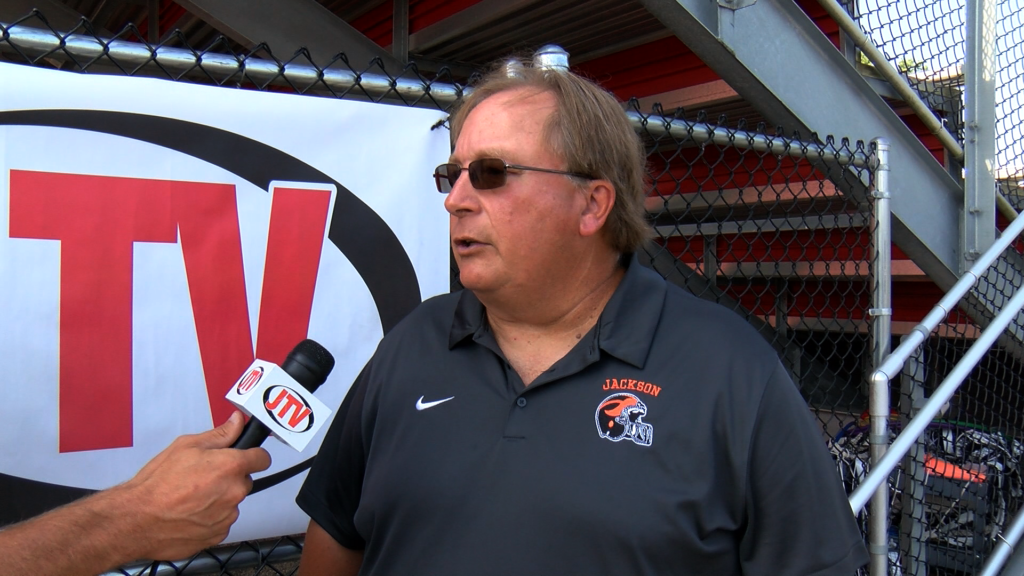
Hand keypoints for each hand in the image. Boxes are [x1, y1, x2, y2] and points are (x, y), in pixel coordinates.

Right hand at [106, 411, 271, 560]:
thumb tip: (238, 422)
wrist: (137, 519)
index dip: (252, 456)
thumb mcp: (186, 446)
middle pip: (244, 481)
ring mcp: (227, 516)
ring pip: (232, 502)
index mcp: (231, 467)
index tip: (245, 457)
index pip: (262, 458)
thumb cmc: (157, 484)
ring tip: (191, 498)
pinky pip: (221, 521)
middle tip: (203, 478)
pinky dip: (210, 518)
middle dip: (229, 478)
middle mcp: (234, 492)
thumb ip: (220, 434)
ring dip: (219, 499)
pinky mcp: (218, 534)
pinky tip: (189, 513)